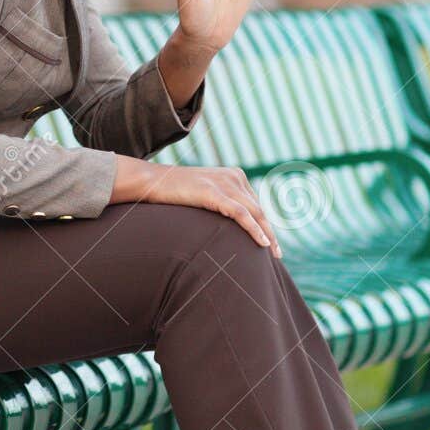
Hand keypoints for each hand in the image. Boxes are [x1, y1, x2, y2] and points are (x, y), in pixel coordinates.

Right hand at [112, 159, 281, 257]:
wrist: (151, 181)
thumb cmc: (173, 192)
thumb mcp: (203, 194)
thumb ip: (220, 203)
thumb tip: (229, 225)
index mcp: (234, 175)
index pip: (256, 204)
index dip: (265, 225)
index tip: (271, 244)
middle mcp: (234, 176)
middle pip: (259, 208)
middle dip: (271, 232)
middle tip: (278, 254)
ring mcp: (224, 183)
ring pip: (255, 212)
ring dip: (268, 234)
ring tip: (274, 254)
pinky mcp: (214, 192)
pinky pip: (241, 214)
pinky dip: (255, 229)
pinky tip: (263, 243)